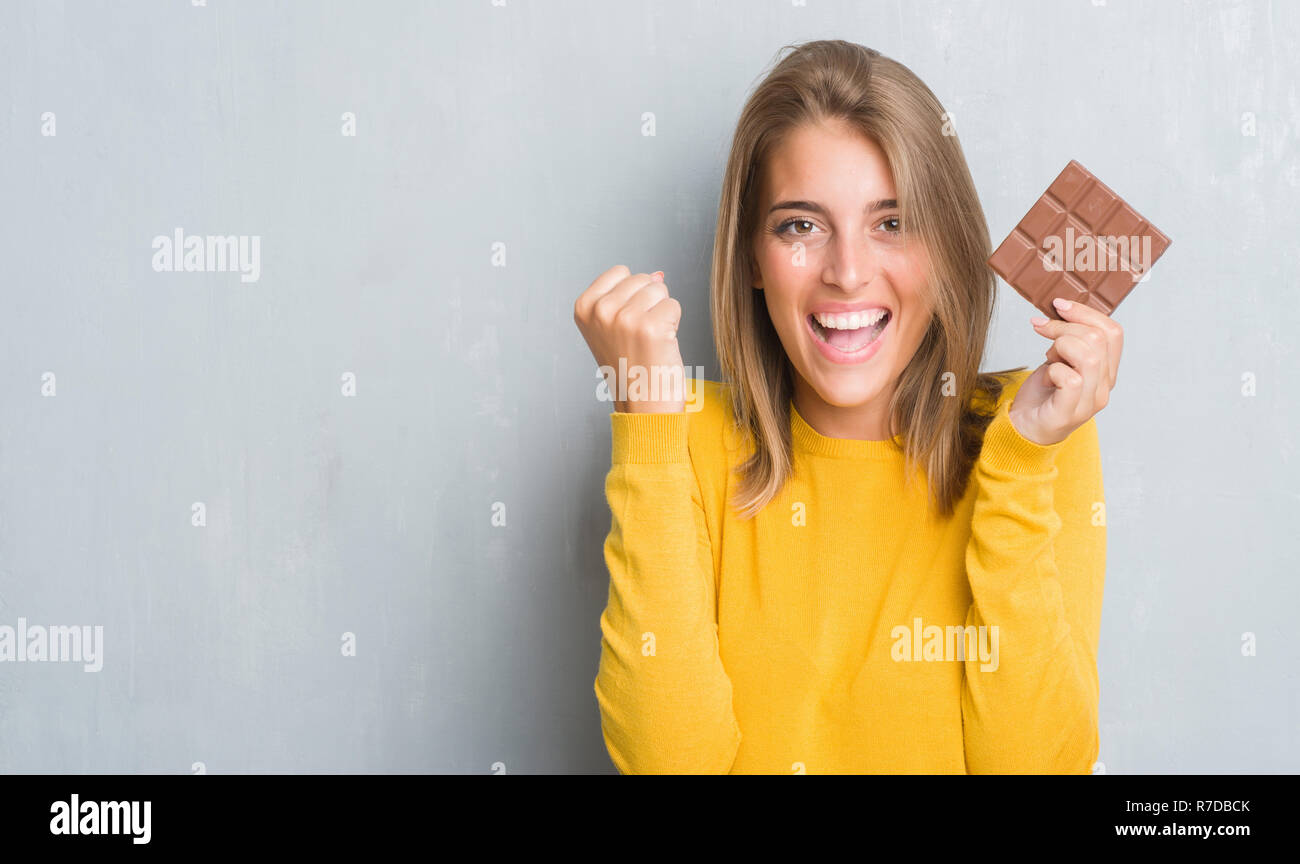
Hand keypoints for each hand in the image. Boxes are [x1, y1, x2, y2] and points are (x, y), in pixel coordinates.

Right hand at [574, 264, 685, 413]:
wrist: (642, 406)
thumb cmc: (630, 368)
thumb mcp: (611, 327)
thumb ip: (626, 295)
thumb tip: (658, 274)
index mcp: (584, 307)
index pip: (620, 272)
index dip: (631, 296)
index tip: (625, 326)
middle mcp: (601, 311)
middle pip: (642, 278)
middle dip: (648, 303)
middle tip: (639, 337)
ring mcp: (625, 318)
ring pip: (660, 289)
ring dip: (661, 314)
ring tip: (650, 341)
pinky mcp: (651, 327)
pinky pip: (674, 305)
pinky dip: (673, 325)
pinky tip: (661, 346)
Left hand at [1009, 297, 1122, 445]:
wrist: (1025, 427)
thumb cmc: (1043, 392)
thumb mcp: (1059, 358)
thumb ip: (1069, 340)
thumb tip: (1061, 308)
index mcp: (1106, 370)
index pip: (1113, 332)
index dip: (1086, 312)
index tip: (1059, 305)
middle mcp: (1104, 387)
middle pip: (1098, 339)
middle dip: (1065, 326)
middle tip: (1042, 329)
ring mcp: (1090, 402)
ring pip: (1089, 357)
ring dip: (1060, 346)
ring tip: (1047, 357)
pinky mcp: (1070, 412)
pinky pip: (1071, 379)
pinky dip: (1053, 370)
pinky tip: (1045, 377)